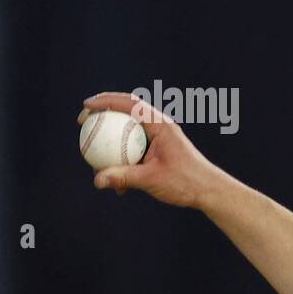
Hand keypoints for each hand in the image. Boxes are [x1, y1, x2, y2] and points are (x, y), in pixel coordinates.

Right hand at [79, 92, 229, 209]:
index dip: (106, 101)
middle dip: (103, 113)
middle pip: (126, 112)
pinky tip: (113, 181)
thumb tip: (97, 180)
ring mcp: (158, 140)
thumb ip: (124, 177)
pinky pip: (133, 150)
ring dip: (110, 140)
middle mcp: (159, 128)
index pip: (130, 104)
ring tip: (90, 150)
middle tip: (83, 121)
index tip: (86, 106)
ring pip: (128, 132)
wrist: (210, 192)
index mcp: (161, 125)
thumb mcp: (152, 179)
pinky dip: (121, 160)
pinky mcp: (157, 152)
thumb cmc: (187, 182)